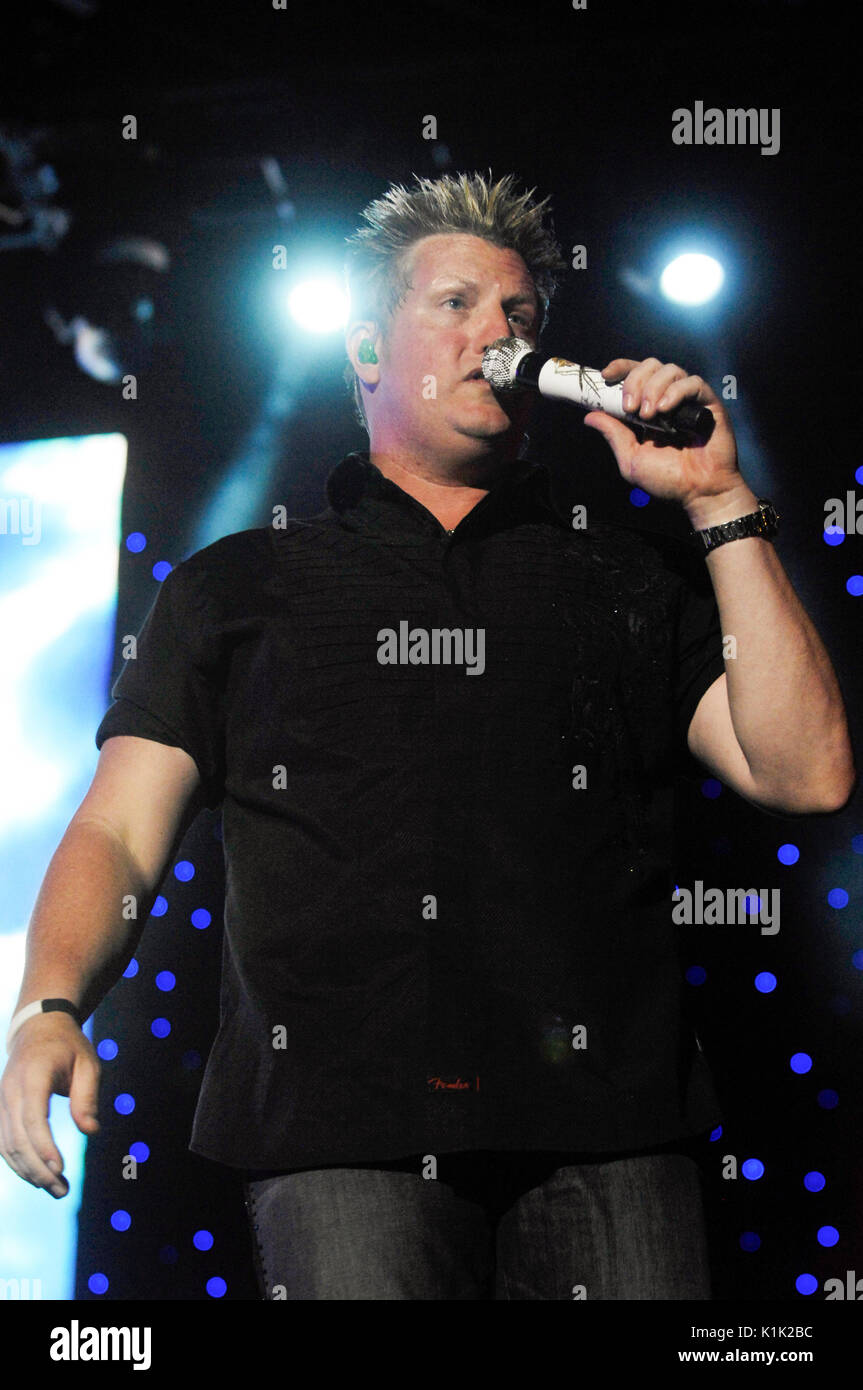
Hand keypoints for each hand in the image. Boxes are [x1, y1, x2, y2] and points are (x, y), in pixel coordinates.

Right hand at [0, 1012, 99, 1197]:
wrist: (38, 1029)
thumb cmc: (68, 1047)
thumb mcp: (88, 1064)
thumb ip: (87, 1097)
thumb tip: (91, 1131)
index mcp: (33, 1074)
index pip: (33, 1117)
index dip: (43, 1146)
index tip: (60, 1168)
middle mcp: (11, 1089)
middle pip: (17, 1137)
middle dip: (38, 1168)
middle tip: (62, 1190)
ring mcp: (1, 1100)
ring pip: (7, 1144)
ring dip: (28, 1171)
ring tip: (56, 1189)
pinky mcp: (1, 1110)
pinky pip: (3, 1141)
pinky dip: (17, 1162)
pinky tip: (37, 1177)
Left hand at [583, 356, 749, 520]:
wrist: (699, 493)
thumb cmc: (668, 480)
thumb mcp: (631, 458)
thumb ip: (614, 434)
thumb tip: (590, 416)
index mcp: (649, 407)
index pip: (635, 374)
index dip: (621, 368)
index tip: (606, 375)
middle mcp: (670, 398)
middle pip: (651, 365)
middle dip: (635, 381)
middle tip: (630, 407)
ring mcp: (690, 399)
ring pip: (670, 370)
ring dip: (653, 388)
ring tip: (648, 415)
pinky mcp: (709, 403)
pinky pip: (693, 383)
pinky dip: (675, 392)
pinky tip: (665, 409)